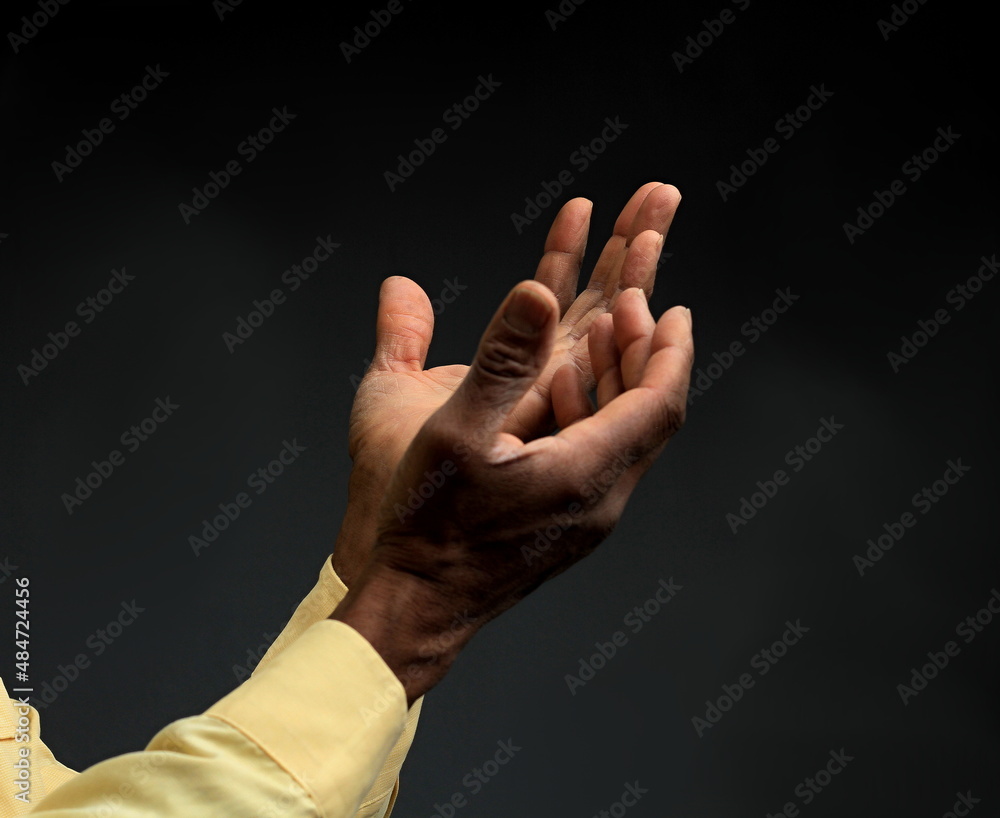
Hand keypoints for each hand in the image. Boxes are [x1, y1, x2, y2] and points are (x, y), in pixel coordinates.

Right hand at [332, 183, 681, 585]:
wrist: (417, 606)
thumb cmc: (430, 528)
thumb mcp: (455, 434)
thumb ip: (499, 360)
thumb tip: (537, 292)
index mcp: (587, 474)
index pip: (660, 402)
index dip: (669, 348)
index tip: (669, 305)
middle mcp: (602, 499)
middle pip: (651, 415)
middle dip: (647, 352)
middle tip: (631, 303)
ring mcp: (587, 515)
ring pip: (627, 434)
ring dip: (620, 379)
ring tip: (600, 331)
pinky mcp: (567, 522)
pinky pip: (601, 455)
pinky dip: (593, 410)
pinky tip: (558, 387)